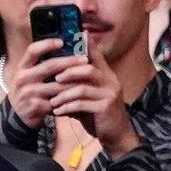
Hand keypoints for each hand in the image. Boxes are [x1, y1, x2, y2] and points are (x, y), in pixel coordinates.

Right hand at [7, 37, 81, 130]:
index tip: (62, 42)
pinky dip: (68, 99)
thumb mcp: (29, 75)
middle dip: (69, 62)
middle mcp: (23, 78)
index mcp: (22, 67)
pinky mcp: (35, 107)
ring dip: (73, 83)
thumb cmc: (29, 90)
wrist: (18, 114)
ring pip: (56, 86)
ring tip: (87, 79)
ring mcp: (28, 93)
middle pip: (49, 66)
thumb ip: (41, 63)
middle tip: (85, 60)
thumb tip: (64, 46)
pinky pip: (56, 102)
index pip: (33, 50)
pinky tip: (79, 96)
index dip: (47, 44)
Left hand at [51, 40, 140, 157]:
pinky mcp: (106, 108)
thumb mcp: (90, 99)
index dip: (87, 45)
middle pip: (88, 68)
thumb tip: (59, 77)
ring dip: (64, 94)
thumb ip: (79, 87)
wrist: (117, 137)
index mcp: (108, 76)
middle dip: (69, 72)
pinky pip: (82, 104)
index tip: (78, 34)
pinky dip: (68, 108)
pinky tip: (59, 112)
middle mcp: (111, 82)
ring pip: (82, 88)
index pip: (97, 56)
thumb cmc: (100, 117)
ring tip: (53, 101)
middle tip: (55, 78)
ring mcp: (110, 94)